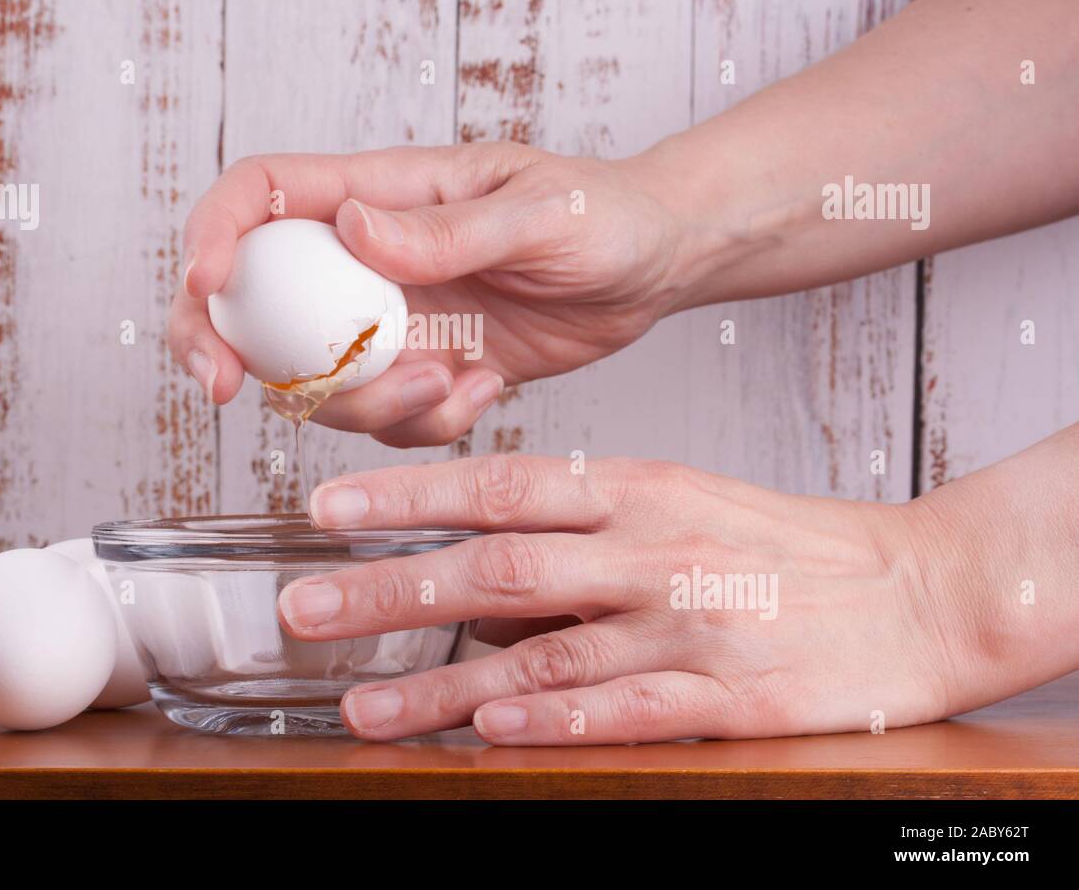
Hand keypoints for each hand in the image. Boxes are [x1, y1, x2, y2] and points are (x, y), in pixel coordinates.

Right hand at [167, 143, 692, 446]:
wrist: (653, 267)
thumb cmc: (604, 211)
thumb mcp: (539, 213)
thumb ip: (448, 230)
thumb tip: (353, 230)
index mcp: (381, 193)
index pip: (262, 193)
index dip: (213, 232)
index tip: (205, 285)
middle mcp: (368, 259)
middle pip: (251, 294)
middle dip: (222, 342)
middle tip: (228, 388)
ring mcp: (393, 319)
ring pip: (317, 376)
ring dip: (359, 402)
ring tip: (446, 380)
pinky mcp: (426, 368)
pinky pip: (388, 418)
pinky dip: (423, 423)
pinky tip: (485, 388)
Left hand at [274, 455, 1013, 744]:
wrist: (911, 588)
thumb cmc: (784, 544)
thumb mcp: (680, 499)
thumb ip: (581, 528)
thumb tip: (482, 564)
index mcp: (637, 489)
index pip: (501, 484)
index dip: (408, 496)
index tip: (330, 510)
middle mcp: (651, 549)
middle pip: (497, 570)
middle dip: (390, 590)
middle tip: (306, 608)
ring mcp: (687, 625)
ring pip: (541, 656)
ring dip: (443, 686)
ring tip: (364, 707)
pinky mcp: (726, 698)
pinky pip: (622, 710)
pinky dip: (551, 722)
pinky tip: (489, 733)